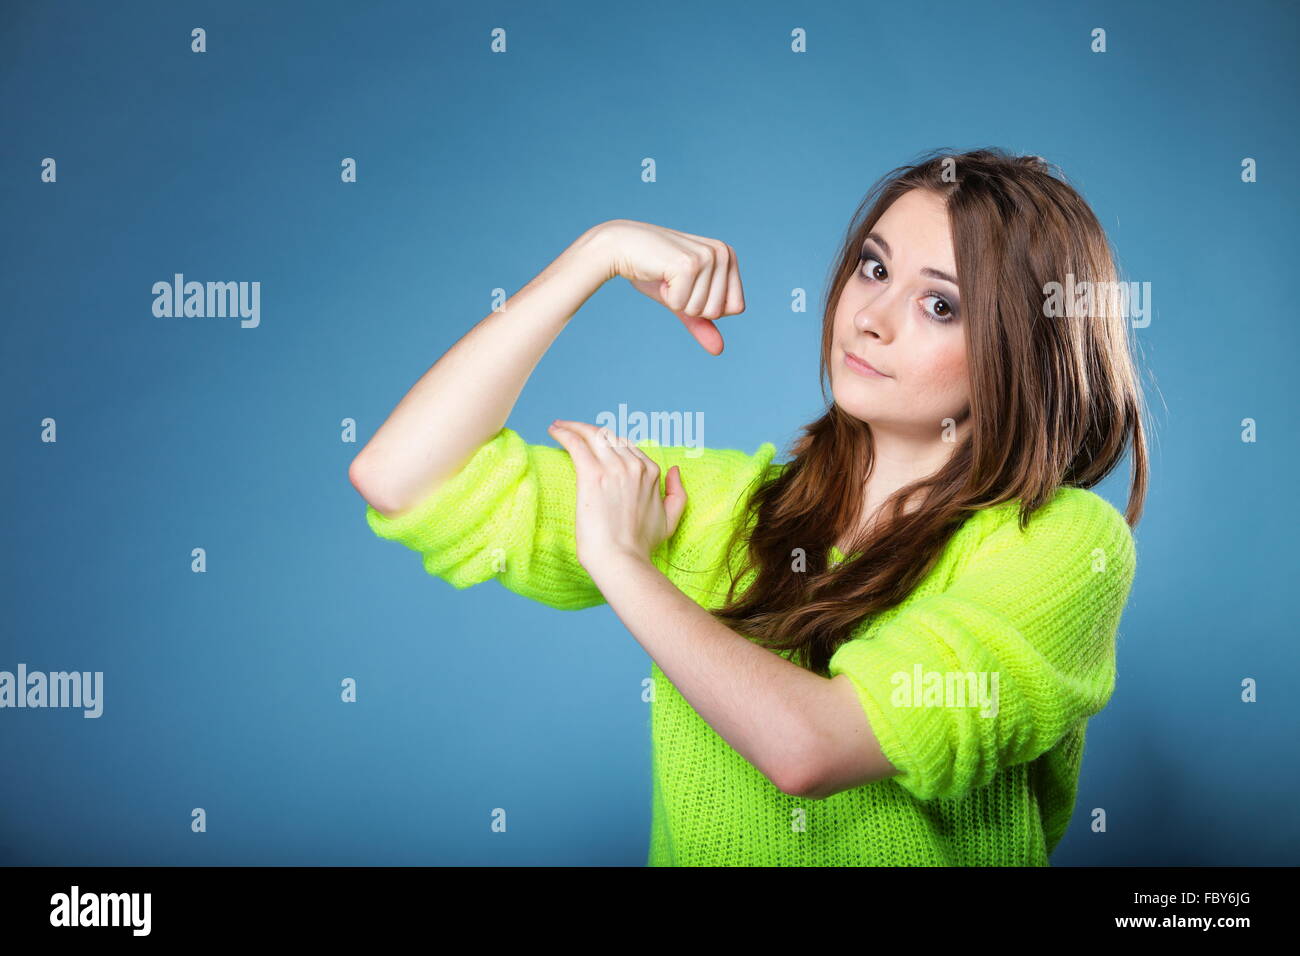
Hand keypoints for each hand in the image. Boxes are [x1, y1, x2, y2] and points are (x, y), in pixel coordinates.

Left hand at [546, 419, 687, 570]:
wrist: (621, 559)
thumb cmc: (641, 545)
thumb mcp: (671, 519)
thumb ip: (677, 493)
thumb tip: (675, 470)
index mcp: (650, 472)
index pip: (626, 446)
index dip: (608, 442)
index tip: (592, 443)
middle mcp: (633, 465)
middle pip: (608, 436)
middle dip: (588, 429)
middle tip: (570, 429)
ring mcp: (613, 468)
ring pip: (592, 434)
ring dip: (573, 426)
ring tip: (558, 426)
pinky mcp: (592, 474)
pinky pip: (576, 443)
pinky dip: (564, 432)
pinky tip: (554, 430)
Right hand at [588, 219, 744, 355]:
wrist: (621, 247)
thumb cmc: (654, 272)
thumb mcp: (683, 299)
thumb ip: (702, 322)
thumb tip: (719, 350)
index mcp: (729, 257)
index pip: (736, 307)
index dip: (707, 307)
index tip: (688, 286)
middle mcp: (723, 253)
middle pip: (718, 311)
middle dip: (691, 305)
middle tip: (675, 281)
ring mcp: (707, 257)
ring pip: (701, 310)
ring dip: (677, 300)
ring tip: (667, 277)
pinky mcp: (688, 265)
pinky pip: (681, 305)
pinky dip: (667, 297)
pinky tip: (660, 275)